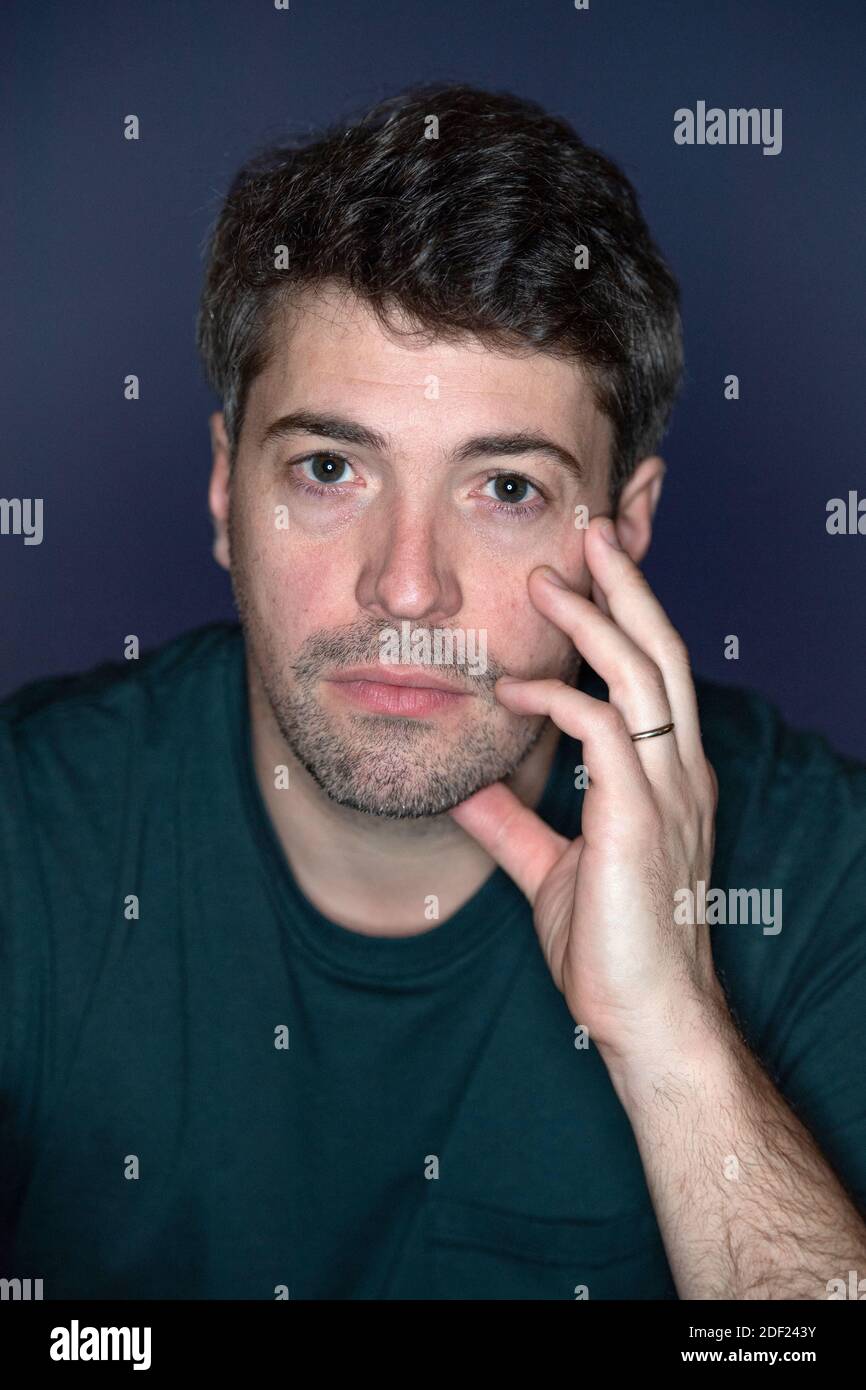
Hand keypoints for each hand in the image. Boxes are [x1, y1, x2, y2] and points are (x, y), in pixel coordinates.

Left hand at [449, 515, 723, 1066]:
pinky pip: (604, 732)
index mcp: (663, 780)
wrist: (645, 1019)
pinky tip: (514, 693)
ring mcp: (666, 793)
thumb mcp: (549, 871)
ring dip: (597, 619)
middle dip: (627, 587)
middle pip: (663, 653)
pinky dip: (559, 698)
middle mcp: (677, 773)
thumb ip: (514, 825)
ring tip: (553, 578)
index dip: (625, 619)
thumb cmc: (609, 946)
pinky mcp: (638, 819)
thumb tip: (468, 788)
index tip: (585, 577)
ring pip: (644, 675)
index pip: (654, 676)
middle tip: (590, 534)